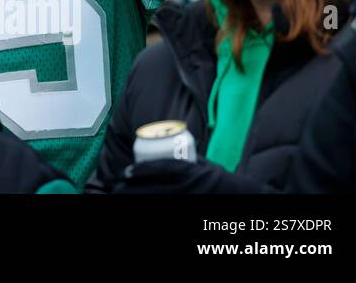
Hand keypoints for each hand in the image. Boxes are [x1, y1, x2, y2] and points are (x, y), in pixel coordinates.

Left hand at [113, 157, 268, 193]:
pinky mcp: (186, 204)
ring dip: (134, 196)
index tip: (126, 171)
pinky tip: (137, 201)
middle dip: (130, 187)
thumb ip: (183, 158)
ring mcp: (185, 198)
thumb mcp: (201, 162)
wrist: (237, 194)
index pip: (158, 169)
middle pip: (150, 187)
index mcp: (188, 170)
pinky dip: (148, 203)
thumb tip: (162, 150)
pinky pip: (162, 205)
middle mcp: (185, 186)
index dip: (139, 171)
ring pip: (153, 199)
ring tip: (121, 194)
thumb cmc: (218, 177)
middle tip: (118, 185)